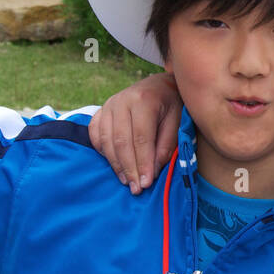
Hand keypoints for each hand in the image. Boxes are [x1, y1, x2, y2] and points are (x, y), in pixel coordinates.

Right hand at [88, 73, 182, 194]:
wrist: (159, 85)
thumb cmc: (172, 105)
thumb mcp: (177, 121)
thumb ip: (166, 145)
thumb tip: (152, 170)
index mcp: (144, 100)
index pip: (141, 138)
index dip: (143, 162)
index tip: (146, 183)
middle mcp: (122, 100)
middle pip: (121, 141)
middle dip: (129, 168)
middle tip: (136, 188)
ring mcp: (108, 105)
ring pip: (106, 140)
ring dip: (116, 164)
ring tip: (127, 181)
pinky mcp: (100, 111)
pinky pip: (95, 135)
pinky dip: (103, 152)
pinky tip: (114, 164)